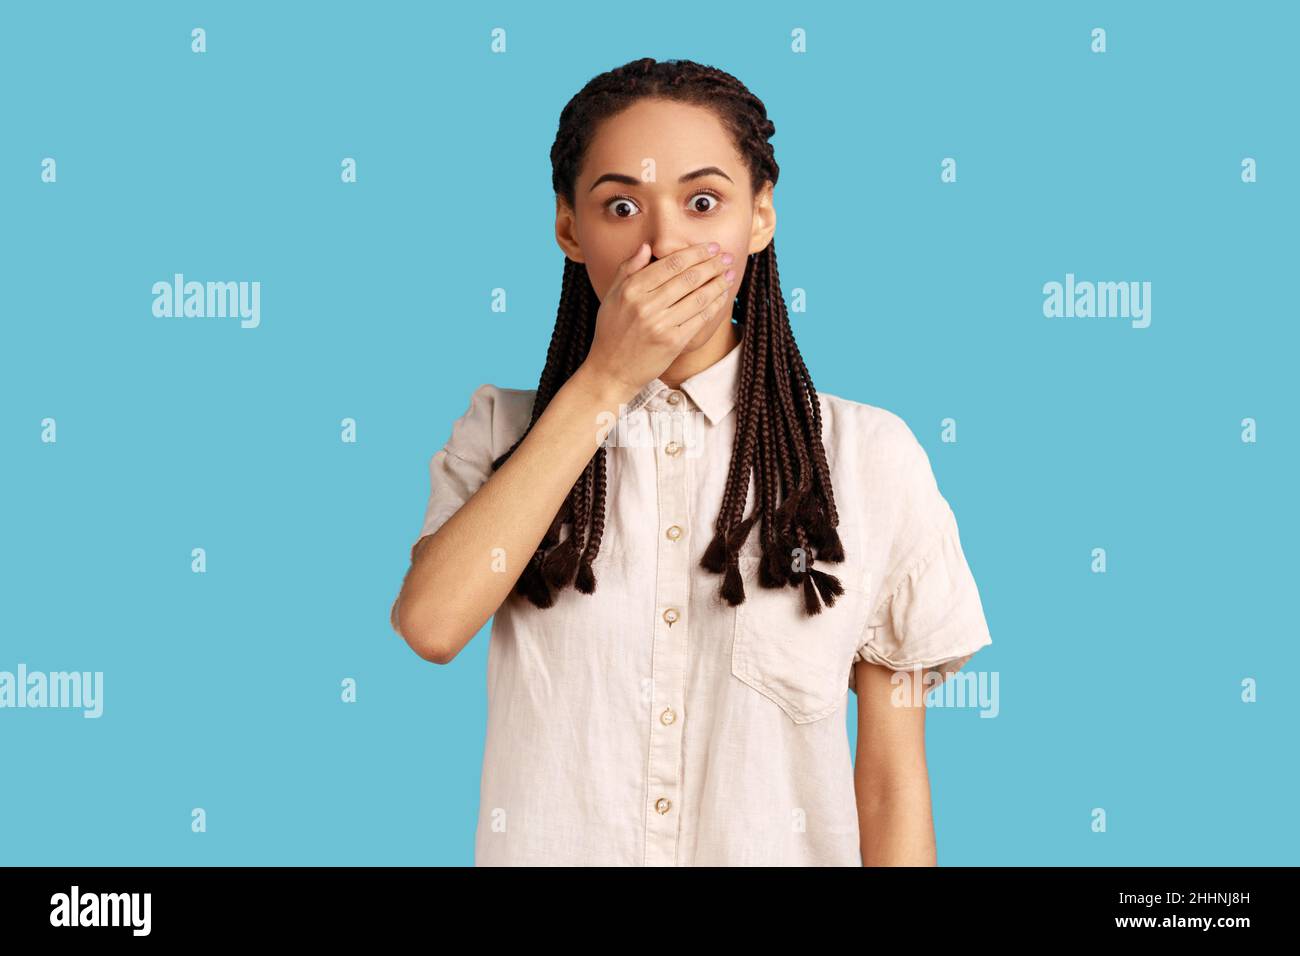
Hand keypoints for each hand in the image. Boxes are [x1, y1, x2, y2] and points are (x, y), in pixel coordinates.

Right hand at [578, 240, 735, 398]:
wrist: (612, 370)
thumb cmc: (612, 330)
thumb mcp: (612, 296)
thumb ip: (628, 268)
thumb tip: (647, 246)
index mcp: (632, 290)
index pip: (671, 264)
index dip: (695, 253)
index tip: (711, 246)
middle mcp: (646, 306)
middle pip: (688, 278)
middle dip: (712, 264)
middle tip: (726, 256)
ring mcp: (661, 325)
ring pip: (698, 297)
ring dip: (718, 283)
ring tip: (729, 273)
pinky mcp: (674, 342)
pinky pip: (700, 319)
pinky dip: (715, 305)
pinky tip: (722, 296)